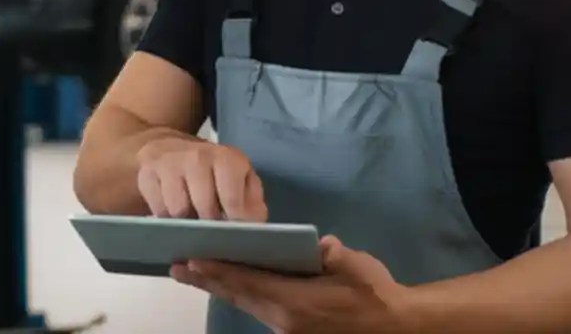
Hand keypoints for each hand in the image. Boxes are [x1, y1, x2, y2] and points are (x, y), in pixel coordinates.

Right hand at [135, 136, 267, 221]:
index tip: (234, 234)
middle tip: (212, 229)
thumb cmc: (214, 171)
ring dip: (186, 222)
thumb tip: (252, 228)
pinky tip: (174, 211)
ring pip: (178, 212)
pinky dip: (167, 218)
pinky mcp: (146, 173)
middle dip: (210, 226)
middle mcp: (197, 156)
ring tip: (193, 217)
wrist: (173, 147)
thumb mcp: (241, 180)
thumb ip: (252, 205)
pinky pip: (158, 211)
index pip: (233, 202)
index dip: (235, 225)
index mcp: (226, 158)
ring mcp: (169, 163)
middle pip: (205, 210)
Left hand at [171, 235, 414, 333]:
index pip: (247, 283)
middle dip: (206, 281)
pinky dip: (239, 295)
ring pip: (245, 304)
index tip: (190, 261)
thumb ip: (333, 254)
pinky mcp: (291, 331)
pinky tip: (228, 285)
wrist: (394, 327)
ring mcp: (285, 329)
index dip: (217, 271)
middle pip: (237, 296)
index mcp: (295, 303)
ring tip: (192, 273)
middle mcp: (283, 320)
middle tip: (176, 266)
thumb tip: (318, 246)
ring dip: (219, 288)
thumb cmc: (375, 294)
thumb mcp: (356, 266)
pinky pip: (258, 309)